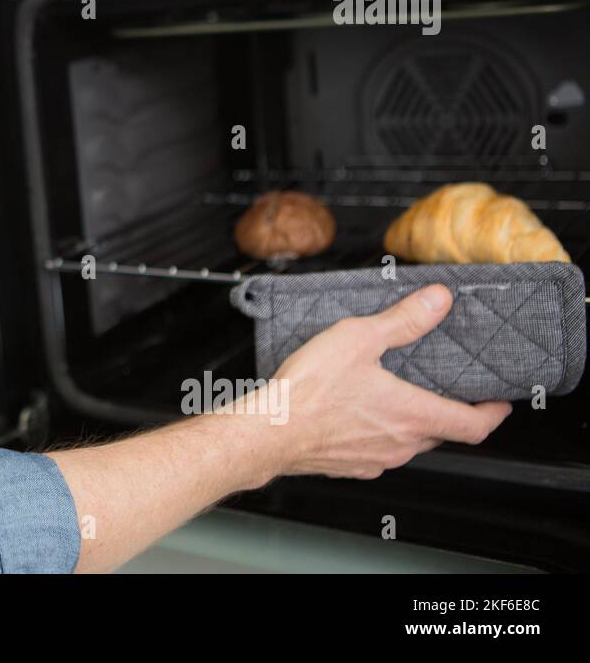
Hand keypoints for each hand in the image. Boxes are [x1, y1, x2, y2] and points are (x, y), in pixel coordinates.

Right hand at [261, 284, 512, 479]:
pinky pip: (377, 452)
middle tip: (442, 392)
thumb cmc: (309, 389)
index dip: (492, 414)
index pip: (474, 426)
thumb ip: (404, 320)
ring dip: (409, 424)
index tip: (498, 404)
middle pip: (441, 434)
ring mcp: (376, 459)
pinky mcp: (350, 466)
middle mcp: (401, 443)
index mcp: (412, 414)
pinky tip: (356, 415)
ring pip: (408, 443)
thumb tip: (438, 301)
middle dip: (446, 413)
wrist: (268, 431)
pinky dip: (378, 434)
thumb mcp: (359, 338)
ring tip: (393, 398)